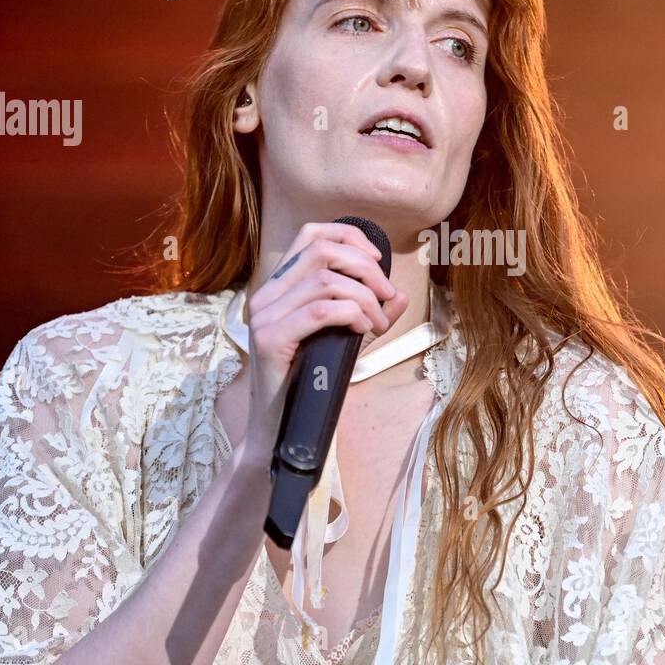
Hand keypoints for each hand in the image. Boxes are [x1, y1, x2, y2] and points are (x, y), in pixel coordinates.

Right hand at [236, 221, 407, 473]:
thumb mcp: (345, 342)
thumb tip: (400, 297)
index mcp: (278, 288)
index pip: (310, 234)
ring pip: (326, 280)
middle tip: (387, 295)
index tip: (377, 260)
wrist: (281, 430)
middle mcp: (266, 296)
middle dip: (366, 268)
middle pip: (322, 250)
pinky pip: (321, 310)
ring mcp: (264, 317)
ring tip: (376, 324)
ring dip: (364, 298)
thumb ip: (368, 317)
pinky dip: (352, 314)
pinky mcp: (269, 339)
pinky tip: (364, 330)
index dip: (348, 235)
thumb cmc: (311, 385)